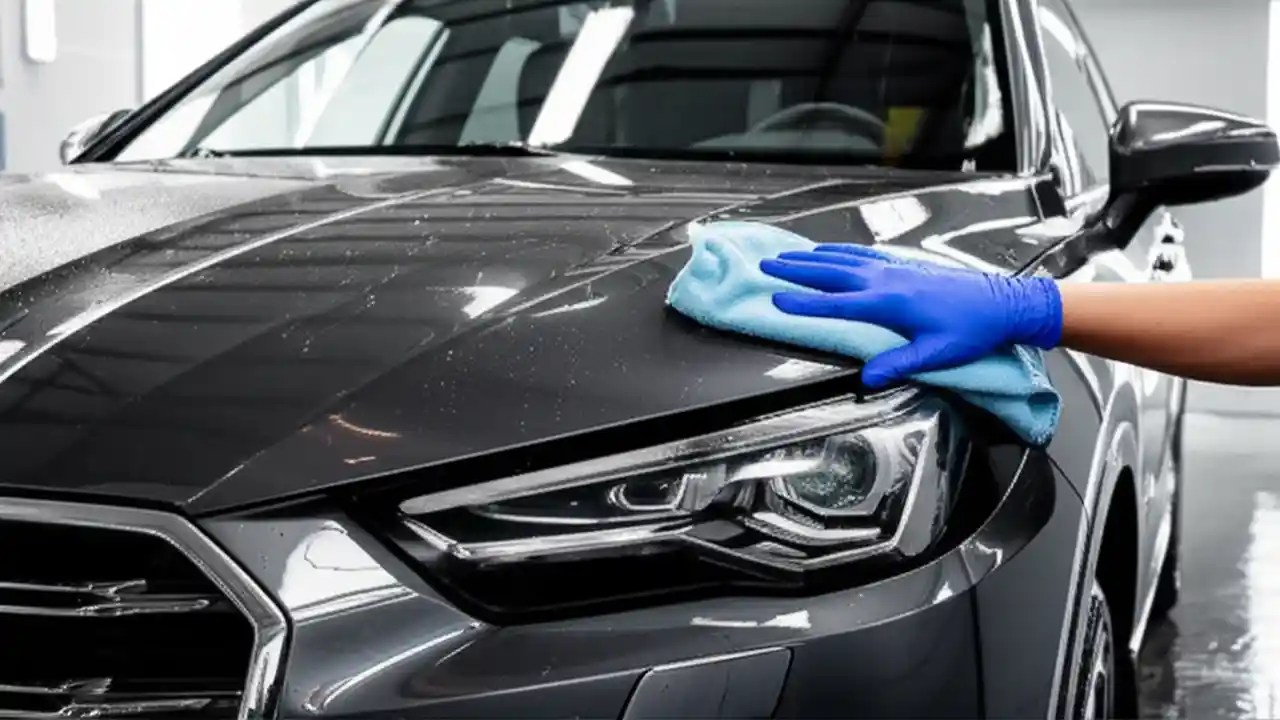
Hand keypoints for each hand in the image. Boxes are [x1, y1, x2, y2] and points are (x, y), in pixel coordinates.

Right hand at [759, 244, 1061, 387]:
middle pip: (832, 273)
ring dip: (812, 257)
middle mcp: (887, 280)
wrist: (1001, 303)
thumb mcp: (936, 354)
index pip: (836, 304)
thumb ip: (898, 363)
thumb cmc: (971, 330)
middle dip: (797, 270)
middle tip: (767, 266)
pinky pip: (861, 254)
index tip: (777, 299)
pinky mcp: (903, 266)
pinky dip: (838, 251)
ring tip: (787, 255)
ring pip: (844, 259)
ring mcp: (894, 269)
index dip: (804, 303)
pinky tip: (828, 251)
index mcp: (890, 303)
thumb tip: (867, 378)